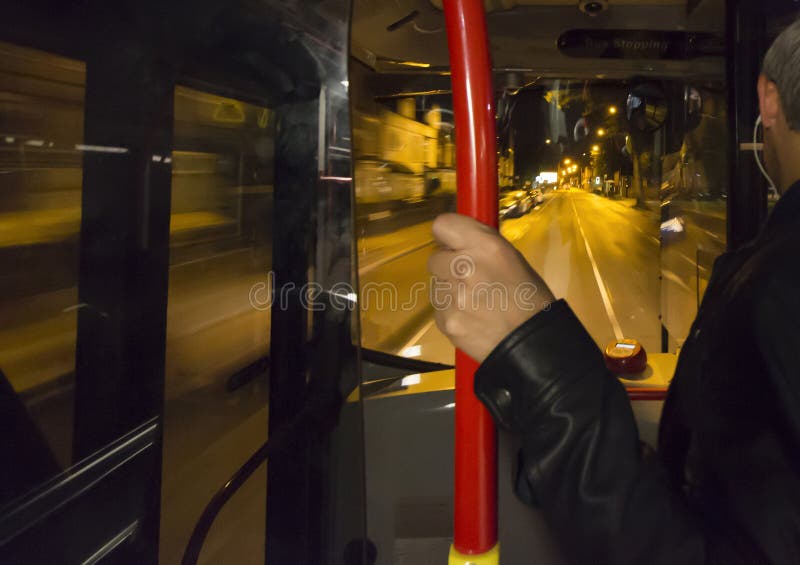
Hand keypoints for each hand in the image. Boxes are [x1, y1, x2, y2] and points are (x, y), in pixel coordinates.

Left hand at [428, 213, 554, 362]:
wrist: (532, 344)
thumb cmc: (529, 298)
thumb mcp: (511, 258)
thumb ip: (480, 245)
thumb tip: (455, 242)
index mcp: (486, 246)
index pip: (442, 225)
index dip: (447, 235)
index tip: (453, 244)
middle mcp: (464, 267)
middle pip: (434, 257)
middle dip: (448, 266)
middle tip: (470, 278)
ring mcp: (452, 296)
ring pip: (435, 284)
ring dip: (448, 289)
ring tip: (475, 301)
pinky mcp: (445, 321)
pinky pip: (439, 308)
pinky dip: (451, 311)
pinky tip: (472, 317)